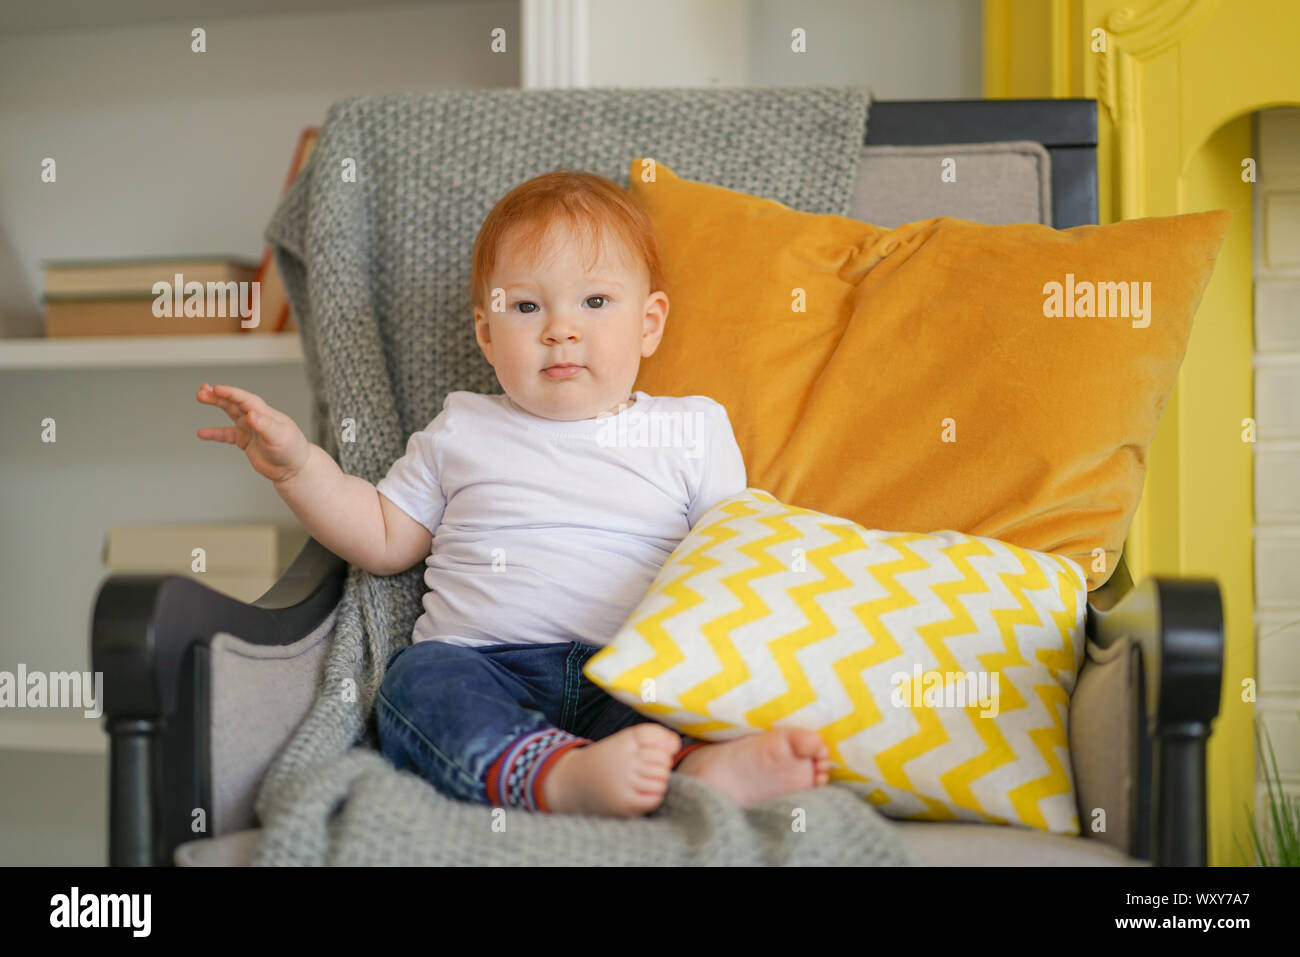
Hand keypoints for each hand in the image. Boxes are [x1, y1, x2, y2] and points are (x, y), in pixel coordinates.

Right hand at [195, 382, 309, 482]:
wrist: (293, 468)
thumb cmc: (292, 449)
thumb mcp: (279, 436)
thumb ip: (264, 425)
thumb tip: (251, 415)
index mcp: (265, 413)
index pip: (245, 399)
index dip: (231, 393)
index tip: (216, 389)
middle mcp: (256, 418)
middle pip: (235, 402)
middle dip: (219, 396)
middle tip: (202, 390)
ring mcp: (250, 428)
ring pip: (229, 413)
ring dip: (216, 404)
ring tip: (201, 397)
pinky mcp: (245, 441)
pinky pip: (226, 435)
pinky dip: (214, 433)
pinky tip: (202, 433)